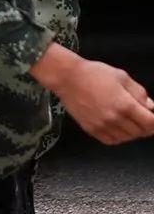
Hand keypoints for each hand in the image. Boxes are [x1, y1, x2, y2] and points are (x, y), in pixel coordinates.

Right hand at [33, 45, 153, 143]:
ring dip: (132, 131)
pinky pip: (113, 141)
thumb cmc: (95, 73)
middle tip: (141, 116)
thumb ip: (138, 92)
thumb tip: (151, 107)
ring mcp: (103, 127)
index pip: (150, 123)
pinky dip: (119, 136)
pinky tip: (117, 126)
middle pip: (140, 132)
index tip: (153, 118)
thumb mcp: (121, 76)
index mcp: (125, 104)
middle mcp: (115, 119)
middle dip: (145, 125)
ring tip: (128, 119)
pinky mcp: (93, 131)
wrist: (68, 78)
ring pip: (127, 138)